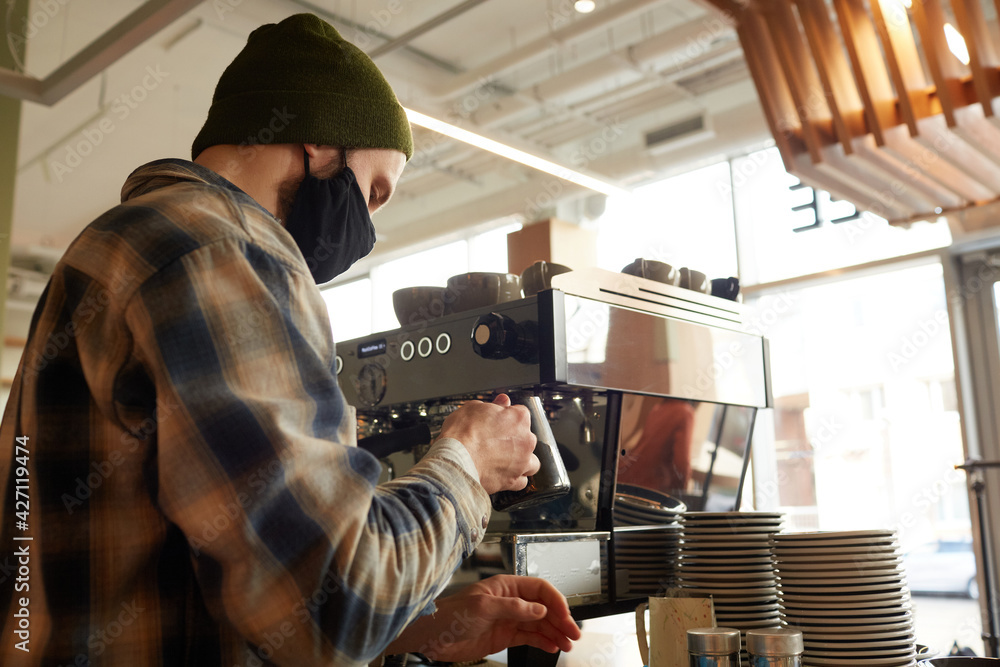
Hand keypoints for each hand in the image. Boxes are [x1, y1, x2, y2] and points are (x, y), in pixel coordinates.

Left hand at [385, 575, 580, 659]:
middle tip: (573, 634)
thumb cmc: (452, 613)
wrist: (434, 636)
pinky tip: (551, 647)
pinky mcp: (505, 636)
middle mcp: (511, 601)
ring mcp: (509, 619)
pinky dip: (542, 642)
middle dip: (560, 620)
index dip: (556, 601)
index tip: (565, 616)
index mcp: (507, 586)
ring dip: (554, 633)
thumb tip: (538, 608)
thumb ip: (513, 607)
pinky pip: (529, 637)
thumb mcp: (483, 607)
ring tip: (566, 644)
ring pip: (539, 624)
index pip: (540, 590)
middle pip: (544, 608)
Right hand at [439, 394, 538, 493]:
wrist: (455, 460)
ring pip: (531, 461)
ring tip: (504, 460)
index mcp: (519, 418)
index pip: (520, 414)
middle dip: (514, 439)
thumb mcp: (473, 408)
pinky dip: (514, 478)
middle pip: (527, 437)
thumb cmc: (461, 434)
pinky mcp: (514, 480)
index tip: (497, 422)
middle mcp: (526, 439)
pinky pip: (522, 481)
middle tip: (495, 440)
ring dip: (522, 460)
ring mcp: (522, 461)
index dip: (506, 418)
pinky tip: (503, 474)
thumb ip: (493, 405)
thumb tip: (502, 401)